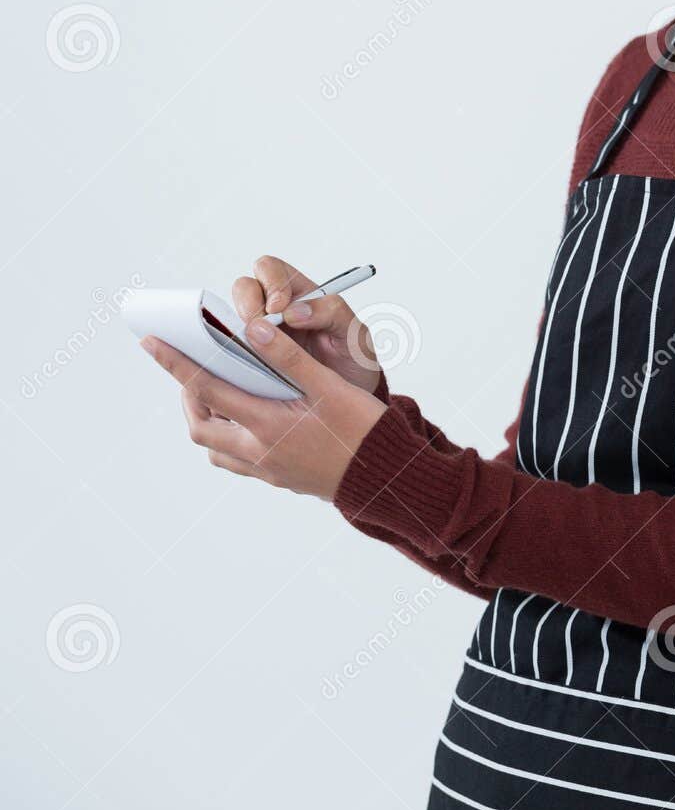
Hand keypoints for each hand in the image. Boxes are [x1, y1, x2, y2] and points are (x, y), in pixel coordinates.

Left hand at [139, 316, 387, 500]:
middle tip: (195, 369)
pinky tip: (250, 420)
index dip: (176, 363)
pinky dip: (230, 438)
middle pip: (201, 426)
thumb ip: (287, 357)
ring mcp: (268, 469)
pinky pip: (238, 460)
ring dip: (208, 420)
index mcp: (267, 424)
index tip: (151, 343)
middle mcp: (259, 451)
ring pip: (217, 448)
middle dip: (188, 397)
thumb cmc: (365, 431)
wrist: (388, 481)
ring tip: (220, 393)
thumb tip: (251, 328)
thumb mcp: (329, 387)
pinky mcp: (280, 478)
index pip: (207, 388)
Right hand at [232, 255, 380, 394]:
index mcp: (301, 294)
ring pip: (232, 315)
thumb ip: (332, 313)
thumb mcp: (354, 334)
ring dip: (238, 326)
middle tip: (260, 324)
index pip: (272, 269)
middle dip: (249, 302)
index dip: (271, 283)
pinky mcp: (252, 357)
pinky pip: (233, 347)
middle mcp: (275, 310)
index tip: (279, 308)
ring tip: (254, 345)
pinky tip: (246, 362)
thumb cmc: (353, 359)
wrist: (353, 396)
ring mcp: (260, 333)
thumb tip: (295, 311)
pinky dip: (233, 350)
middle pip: (245, 287)